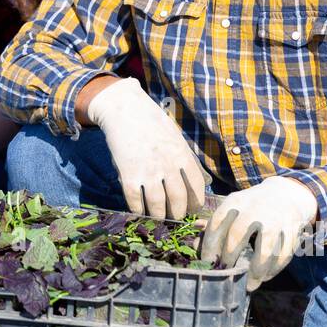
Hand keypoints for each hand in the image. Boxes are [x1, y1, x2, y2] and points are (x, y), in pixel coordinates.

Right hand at [84, 77, 205, 218]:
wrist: (124, 110)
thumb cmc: (152, 122)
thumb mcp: (176, 137)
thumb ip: (187, 158)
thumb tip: (202, 180)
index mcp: (182, 155)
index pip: (196, 188)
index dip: (195, 203)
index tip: (191, 208)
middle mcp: (167, 166)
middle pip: (178, 201)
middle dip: (177, 213)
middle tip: (174, 215)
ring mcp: (147, 172)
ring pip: (157, 206)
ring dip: (158, 216)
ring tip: (157, 216)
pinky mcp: (128, 175)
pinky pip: (136, 202)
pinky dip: (138, 210)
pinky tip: (139, 210)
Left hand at [200, 176, 318, 290]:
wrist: (286, 194)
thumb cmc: (251, 207)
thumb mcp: (233, 209)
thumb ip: (215, 226)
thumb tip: (195, 246)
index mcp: (236, 201)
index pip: (217, 223)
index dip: (210, 245)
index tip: (208, 263)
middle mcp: (255, 208)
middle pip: (238, 234)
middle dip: (229, 257)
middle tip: (226, 273)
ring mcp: (276, 220)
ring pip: (266, 250)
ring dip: (256, 271)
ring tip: (249, 285)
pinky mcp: (292, 231)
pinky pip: (283, 255)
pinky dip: (274, 270)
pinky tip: (264, 278)